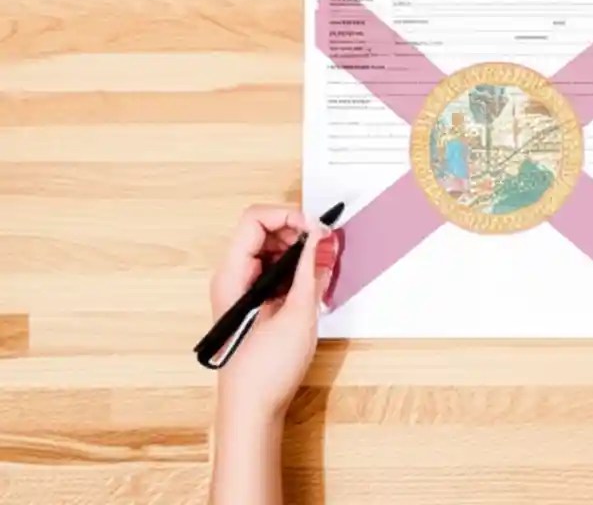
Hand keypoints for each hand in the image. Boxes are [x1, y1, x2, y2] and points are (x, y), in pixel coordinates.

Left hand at [209, 205, 338, 424]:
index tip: (317, 229)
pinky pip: (277, 272)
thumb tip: (322, 237)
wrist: (252, 409)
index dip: (289, 216)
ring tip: (325, 269)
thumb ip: (312, 270)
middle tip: (327, 247)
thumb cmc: (265, 370)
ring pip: (273, 251)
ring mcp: (243, 290)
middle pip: (264, 231)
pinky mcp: (256, 303)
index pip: (255, 220)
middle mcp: (233, 277)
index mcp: (232, 275)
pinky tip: (316, 286)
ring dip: (301, 253)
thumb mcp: (298, 313)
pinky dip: (298, 272)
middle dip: (299, 233)